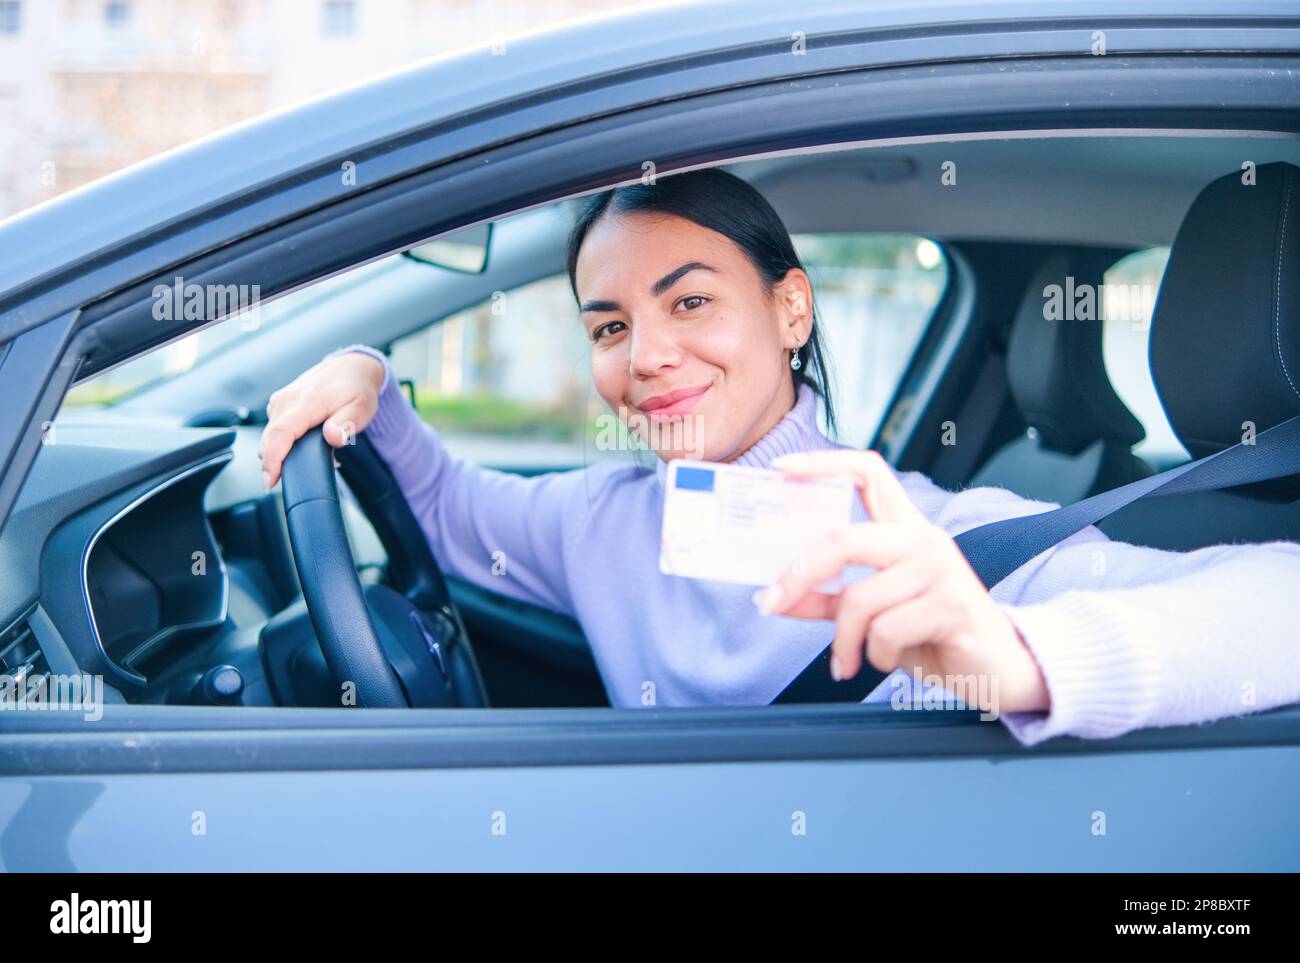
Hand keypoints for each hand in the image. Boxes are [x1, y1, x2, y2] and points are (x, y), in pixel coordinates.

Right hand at [257, 351, 385, 489]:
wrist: (350, 368)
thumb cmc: (356, 389)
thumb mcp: (361, 409)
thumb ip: (346, 425)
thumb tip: (333, 438)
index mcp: (307, 402)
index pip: (280, 434)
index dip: (272, 460)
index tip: (270, 480)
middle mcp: (288, 400)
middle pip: (269, 439)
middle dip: (270, 464)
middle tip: (281, 482)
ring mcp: (280, 401)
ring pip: (269, 435)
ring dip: (276, 453)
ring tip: (298, 463)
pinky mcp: (279, 404)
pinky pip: (273, 428)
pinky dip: (280, 442)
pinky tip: (297, 448)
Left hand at [757, 449, 1049, 714]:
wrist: (999, 672)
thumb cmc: (934, 636)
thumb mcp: (874, 615)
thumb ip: (829, 600)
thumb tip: (776, 598)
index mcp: (906, 530)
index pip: (868, 473)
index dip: (823, 464)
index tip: (781, 469)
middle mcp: (925, 540)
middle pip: (844, 539)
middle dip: (798, 574)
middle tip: (772, 603)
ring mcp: (941, 569)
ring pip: (859, 599)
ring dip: (844, 641)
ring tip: (851, 661)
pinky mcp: (952, 605)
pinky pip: (884, 631)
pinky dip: (874, 656)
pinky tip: (888, 662)